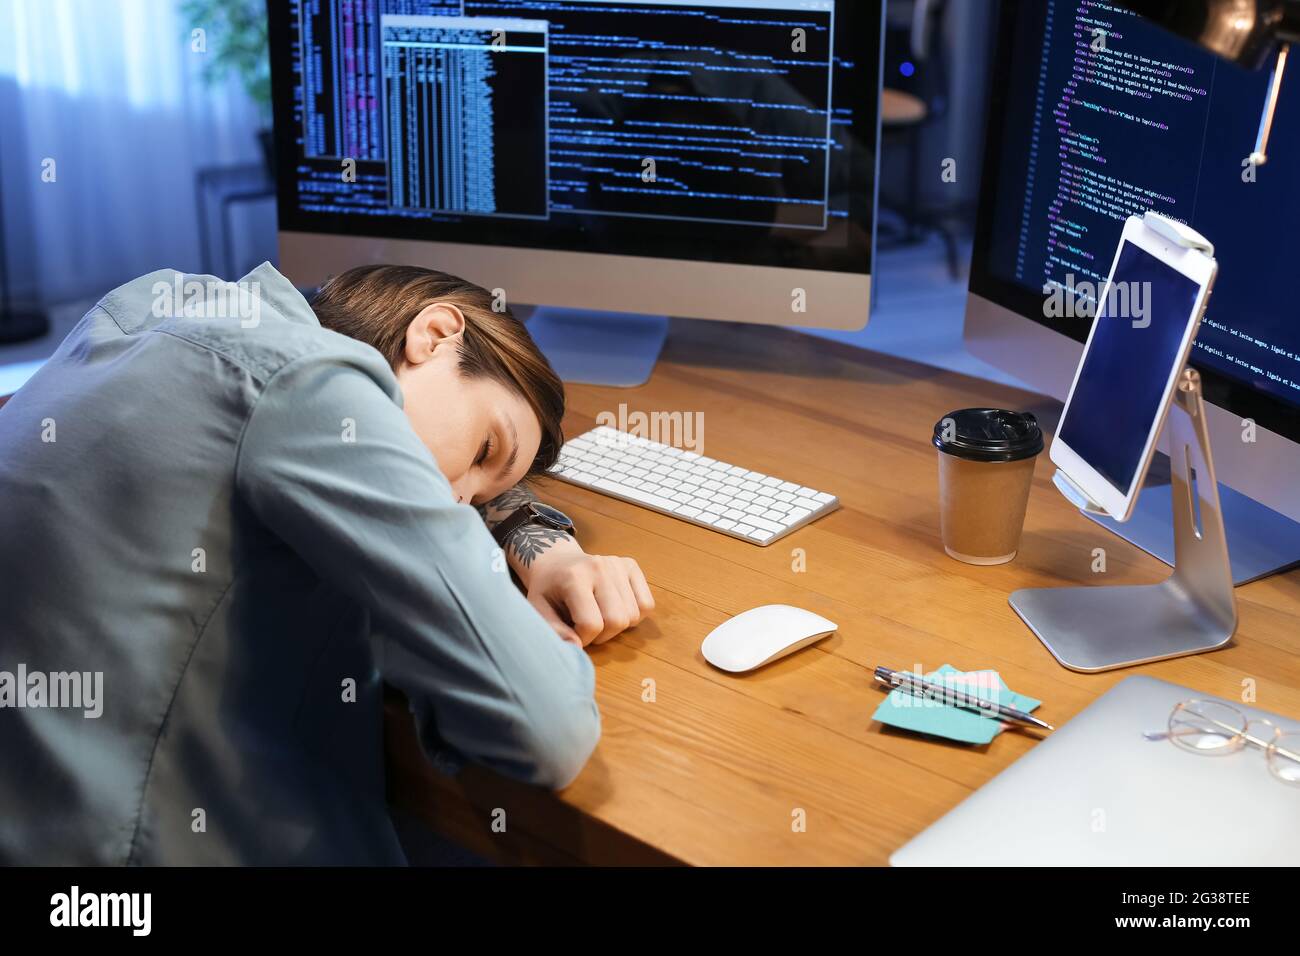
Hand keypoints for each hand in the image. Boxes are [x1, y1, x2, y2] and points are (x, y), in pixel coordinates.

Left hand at [522, 540, 654, 646]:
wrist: (556, 561)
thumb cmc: (547, 589)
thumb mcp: (538, 610)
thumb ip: (554, 631)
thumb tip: (577, 648)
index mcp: (574, 577)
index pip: (591, 624)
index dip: (583, 639)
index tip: (573, 633)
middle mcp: (599, 566)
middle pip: (618, 620)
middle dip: (603, 635)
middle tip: (588, 629)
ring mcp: (618, 564)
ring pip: (633, 615)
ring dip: (617, 627)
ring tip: (600, 617)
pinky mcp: (631, 565)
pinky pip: (647, 604)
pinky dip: (635, 615)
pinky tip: (616, 609)